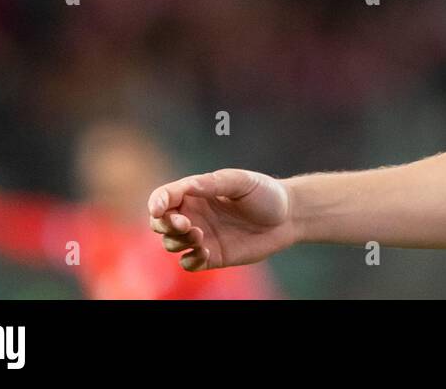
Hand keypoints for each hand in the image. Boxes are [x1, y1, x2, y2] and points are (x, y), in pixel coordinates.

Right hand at [148, 168, 295, 270]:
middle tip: (185, 225)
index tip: (160, 209)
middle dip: (165, 224)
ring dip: (177, 241)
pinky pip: (188, 263)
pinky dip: (190, 260)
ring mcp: (201, 236)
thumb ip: (213, 184)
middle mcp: (195, 214)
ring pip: (171, 243)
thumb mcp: (241, 182)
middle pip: (161, 222)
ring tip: (199, 235)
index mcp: (196, 192)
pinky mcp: (211, 256)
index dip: (157, 202)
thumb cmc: (265, 193)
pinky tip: (205, 252)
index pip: (165, 197)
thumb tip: (186, 186)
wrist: (288, 217)